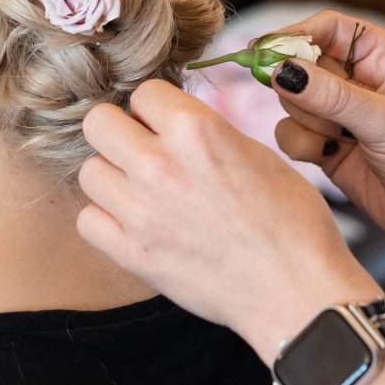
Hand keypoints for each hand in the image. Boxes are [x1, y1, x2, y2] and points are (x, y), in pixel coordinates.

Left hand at [79, 80, 382, 356]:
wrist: (296, 292)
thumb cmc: (292, 223)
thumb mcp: (258, 155)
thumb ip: (206, 134)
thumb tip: (175, 127)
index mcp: (198, 130)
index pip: (144, 92)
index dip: (158, 109)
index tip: (168, 126)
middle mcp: (160, 164)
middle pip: (98, 122)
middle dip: (120, 131)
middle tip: (143, 150)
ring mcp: (140, 211)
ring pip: (90, 171)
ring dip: (113, 177)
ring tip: (142, 192)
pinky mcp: (132, 254)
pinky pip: (88, 221)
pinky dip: (107, 220)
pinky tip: (136, 224)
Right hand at [266, 10, 384, 261]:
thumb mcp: (383, 122)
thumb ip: (329, 96)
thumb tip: (279, 70)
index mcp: (383, 56)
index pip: (327, 28)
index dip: (294, 36)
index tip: (263, 51)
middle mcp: (359, 79)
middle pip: (301, 62)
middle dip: (301, 89)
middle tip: (321, 113)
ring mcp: (340, 112)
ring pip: (291, 99)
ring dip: (306, 121)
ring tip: (339, 140)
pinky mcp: (327, 143)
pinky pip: (291, 132)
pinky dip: (303, 144)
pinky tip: (331, 157)